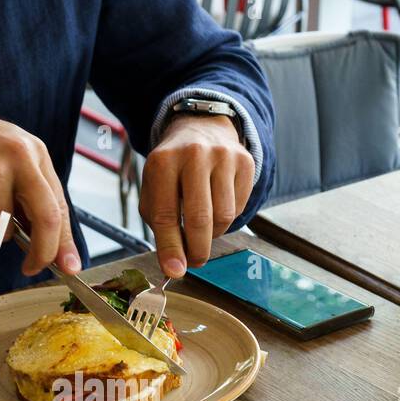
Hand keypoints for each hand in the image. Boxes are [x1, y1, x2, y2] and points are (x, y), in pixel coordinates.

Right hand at [0, 105, 78, 276]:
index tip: (68, 265)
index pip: (58, 205)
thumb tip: (47, 241)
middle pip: (45, 219)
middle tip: (32, 268)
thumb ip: (28, 195)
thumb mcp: (6, 159)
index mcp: (34, 152)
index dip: (64, 241)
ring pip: (1, 230)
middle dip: (41, 252)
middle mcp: (18, 158)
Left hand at [140, 113, 253, 279]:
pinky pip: (240, 207)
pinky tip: (216, 208)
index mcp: (162, 161)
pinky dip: (227, 219)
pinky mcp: (245, 161)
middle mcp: (194, 154)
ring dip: (212, 235)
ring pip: (223, 216)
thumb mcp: (154, 190)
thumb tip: (174, 267)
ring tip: (202, 231)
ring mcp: (223, 156)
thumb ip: (160, 226)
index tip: (174, 271)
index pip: (166, 214)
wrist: (201, 129)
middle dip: (197, 250)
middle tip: (194, 262)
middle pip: (199, 218)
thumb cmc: (172, 171)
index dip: (170, 247)